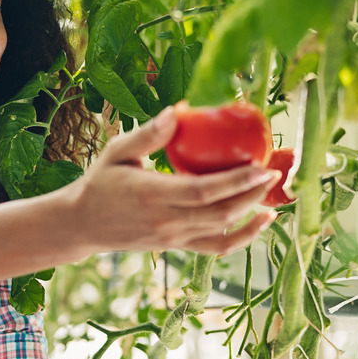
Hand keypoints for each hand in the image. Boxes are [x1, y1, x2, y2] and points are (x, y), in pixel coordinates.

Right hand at [63, 106, 278, 255]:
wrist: (83, 225)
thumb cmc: (100, 182)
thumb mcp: (117, 152)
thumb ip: (148, 135)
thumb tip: (179, 110)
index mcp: (152, 195)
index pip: (203, 191)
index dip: (236, 181)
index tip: (260, 165)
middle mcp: (166, 221)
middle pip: (220, 213)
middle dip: (252, 194)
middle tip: (274, 171)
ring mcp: (173, 238)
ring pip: (222, 231)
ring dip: (251, 213)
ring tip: (271, 191)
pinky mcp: (177, 247)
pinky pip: (216, 247)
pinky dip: (243, 238)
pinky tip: (261, 221)